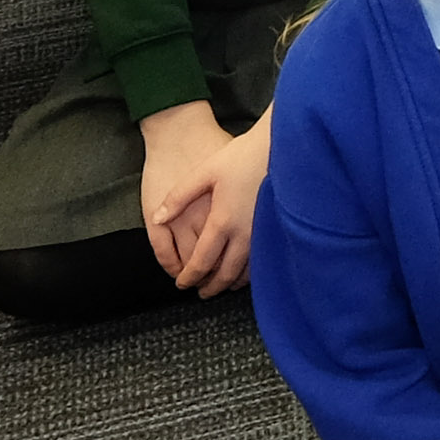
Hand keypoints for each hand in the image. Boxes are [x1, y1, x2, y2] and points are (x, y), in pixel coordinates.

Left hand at [139, 102, 264, 297]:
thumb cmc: (241, 156)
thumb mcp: (204, 171)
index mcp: (222, 222)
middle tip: (201, 293)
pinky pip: (261, 262)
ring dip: (230, 283)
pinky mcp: (276, 231)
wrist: (281, 147)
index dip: (189, 277)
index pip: (201, 261)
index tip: (181, 284)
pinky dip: (250, 273)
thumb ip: (178, 197)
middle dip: (210, 286)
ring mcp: (263, 235)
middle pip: (224, 274)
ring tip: (221, 286)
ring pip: (245, 272)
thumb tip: (158, 218)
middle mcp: (244, 235)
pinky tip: (245, 271)